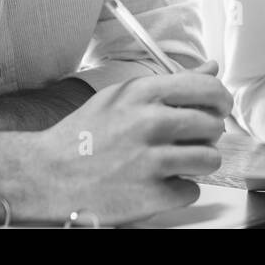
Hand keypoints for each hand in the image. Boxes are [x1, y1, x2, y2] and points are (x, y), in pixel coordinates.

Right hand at [33, 67, 231, 224]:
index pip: (207, 89)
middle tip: (191, 140)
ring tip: (176, 163)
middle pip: (214, 126)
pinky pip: (191, 191)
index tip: (217, 109)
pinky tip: (158, 183)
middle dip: (209, 134)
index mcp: (142, 94)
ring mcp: (150, 161)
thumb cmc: (85, 136)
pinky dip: (179, 191)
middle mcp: (148, 123)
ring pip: (210, 159)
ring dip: (198, 164)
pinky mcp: (149, 196)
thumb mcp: (122, 97)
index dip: (220, 100)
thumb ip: (170, 83)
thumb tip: (211, 69)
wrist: (45, 176)